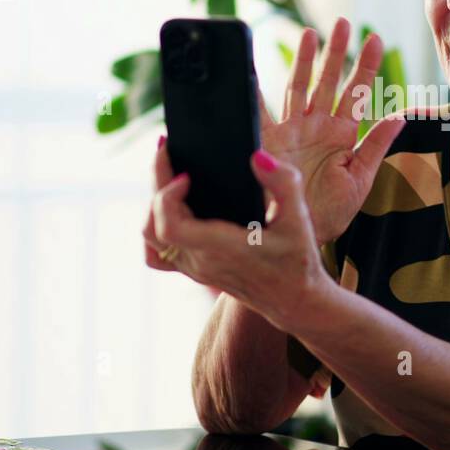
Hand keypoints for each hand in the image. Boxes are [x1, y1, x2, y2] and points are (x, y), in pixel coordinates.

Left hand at [142, 141, 329, 326]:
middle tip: (169, 148)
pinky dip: (154, 227)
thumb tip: (257, 156)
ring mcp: (193, 268)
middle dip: (156, 181)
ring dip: (153, 201)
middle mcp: (200, 261)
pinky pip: (156, 252)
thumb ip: (284, 184)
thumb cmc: (298, 259)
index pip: (170, 226)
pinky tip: (171, 206)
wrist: (295, 300)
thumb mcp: (299, 219)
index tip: (187, 174)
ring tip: (170, 170)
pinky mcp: (193, 269)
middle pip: (152, 223)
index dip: (167, 196)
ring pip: (150, 236)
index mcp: (222, 249)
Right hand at [260, 16, 405, 244]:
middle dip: (336, 52)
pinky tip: (255, 67)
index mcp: (342, 135)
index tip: (375, 37)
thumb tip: (401, 115)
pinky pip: (262, 111)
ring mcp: (293, 132)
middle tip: (344, 22)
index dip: (366, 65)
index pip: (356, 92)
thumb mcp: (360, 179)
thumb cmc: (329, 214)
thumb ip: (376, 145)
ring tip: (311, 32)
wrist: (297, 236)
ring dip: (306, 60)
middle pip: (328, 81)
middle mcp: (317, 128)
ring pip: (300, 86)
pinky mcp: (269, 142)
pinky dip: (256, 90)